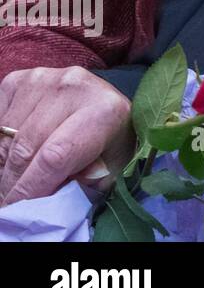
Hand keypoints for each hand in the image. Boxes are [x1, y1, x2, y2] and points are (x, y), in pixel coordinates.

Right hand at [0, 66, 133, 206]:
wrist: (103, 105)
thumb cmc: (108, 143)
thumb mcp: (108, 169)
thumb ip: (82, 185)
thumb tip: (48, 202)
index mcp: (105, 111)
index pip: (55, 156)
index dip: (30, 188)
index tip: (16, 209)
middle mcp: (75, 86)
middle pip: (25, 148)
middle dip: (12, 182)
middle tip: (11, 201)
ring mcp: (45, 78)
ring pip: (5, 136)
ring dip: (4, 166)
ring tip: (14, 179)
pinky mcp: (21, 78)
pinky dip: (1, 144)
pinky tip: (13, 154)